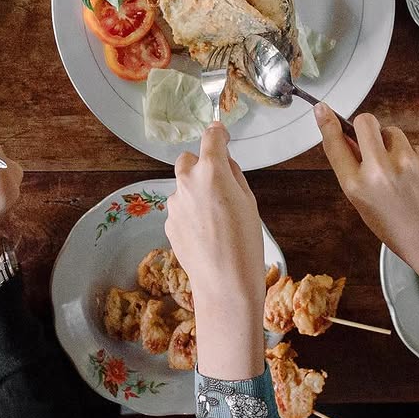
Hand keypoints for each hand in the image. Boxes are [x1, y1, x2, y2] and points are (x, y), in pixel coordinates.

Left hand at [166, 124, 265, 379]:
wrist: (224, 283)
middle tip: (218, 183)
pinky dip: (190, 214)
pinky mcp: (169, 223)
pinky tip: (205, 234)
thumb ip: (233, 176)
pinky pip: (180, 209)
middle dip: (200, 165)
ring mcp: (174, 203)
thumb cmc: (246, 242)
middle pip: (188, 159)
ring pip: (183, 187)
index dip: (218, 134)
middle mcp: (187, 182)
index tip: (221, 135)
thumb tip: (224, 164)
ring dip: (195, 193)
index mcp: (211, 171)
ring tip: (215, 218)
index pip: (211, 138)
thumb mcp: (249, 203)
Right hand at [316, 106, 418, 285]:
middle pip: (365, 122)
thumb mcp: (364, 205)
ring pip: (392, 132)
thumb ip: (354, 172)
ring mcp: (408, 162)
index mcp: (357, 186)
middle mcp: (380, 170)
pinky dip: (414, 158)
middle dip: (365, 127)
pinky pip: (415, 146)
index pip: (335, 143)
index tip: (323, 109)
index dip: (327, 123)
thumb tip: (348, 140)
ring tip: (402, 173)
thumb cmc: (399, 230)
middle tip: (371, 141)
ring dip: (392, 145)